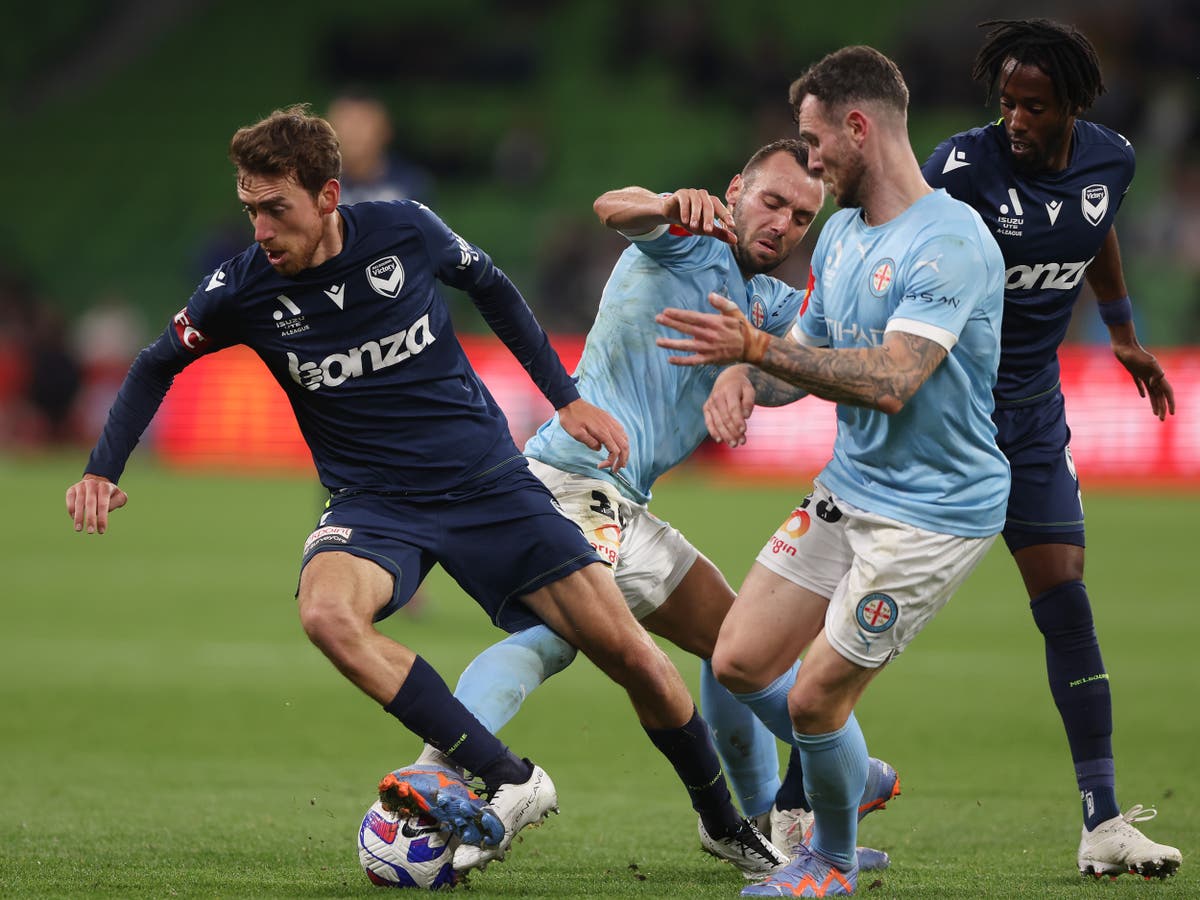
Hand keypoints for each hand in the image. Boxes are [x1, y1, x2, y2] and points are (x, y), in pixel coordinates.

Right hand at [66, 473, 127, 533]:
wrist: (97, 481)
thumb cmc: (110, 494)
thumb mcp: (119, 496)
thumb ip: (119, 502)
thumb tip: (107, 510)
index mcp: (105, 486)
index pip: (103, 503)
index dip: (102, 518)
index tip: (101, 530)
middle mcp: (92, 484)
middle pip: (90, 503)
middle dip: (90, 519)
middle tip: (91, 531)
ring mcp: (81, 486)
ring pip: (79, 502)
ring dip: (78, 517)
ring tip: (79, 529)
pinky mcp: (72, 489)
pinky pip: (70, 500)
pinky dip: (72, 510)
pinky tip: (74, 518)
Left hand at [556, 398, 629, 471]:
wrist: (570, 403)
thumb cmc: (571, 418)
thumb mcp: (576, 433)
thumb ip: (589, 442)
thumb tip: (598, 449)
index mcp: (602, 431)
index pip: (615, 451)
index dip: (610, 461)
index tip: (600, 466)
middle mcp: (610, 426)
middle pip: (624, 446)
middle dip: (622, 460)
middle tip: (616, 469)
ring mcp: (611, 422)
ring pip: (625, 439)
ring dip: (625, 451)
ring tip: (620, 461)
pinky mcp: (609, 419)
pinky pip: (622, 431)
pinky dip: (623, 441)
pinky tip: (619, 446)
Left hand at [655, 293, 770, 365]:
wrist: (750, 346)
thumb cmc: (740, 327)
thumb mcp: (734, 311)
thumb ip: (722, 303)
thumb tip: (710, 295)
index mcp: (713, 322)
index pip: (691, 317)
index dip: (678, 314)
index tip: (666, 311)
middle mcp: (708, 335)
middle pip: (686, 328)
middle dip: (671, 323)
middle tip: (658, 319)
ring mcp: (708, 348)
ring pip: (686, 346)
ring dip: (671, 344)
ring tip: (658, 341)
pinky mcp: (709, 359)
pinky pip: (693, 361)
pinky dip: (681, 361)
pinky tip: (670, 359)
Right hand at [665, 189, 735, 244]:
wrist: (671, 213)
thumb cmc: (691, 220)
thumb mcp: (705, 229)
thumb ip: (719, 233)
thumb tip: (735, 241)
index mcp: (711, 202)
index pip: (720, 207)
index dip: (726, 216)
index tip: (732, 226)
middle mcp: (703, 195)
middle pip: (709, 205)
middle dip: (709, 219)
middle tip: (708, 231)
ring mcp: (692, 193)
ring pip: (696, 202)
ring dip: (695, 215)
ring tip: (694, 227)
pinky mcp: (681, 194)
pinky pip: (684, 200)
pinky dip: (685, 211)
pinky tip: (684, 221)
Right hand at [704, 366, 756, 446]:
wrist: (727, 378)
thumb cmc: (741, 386)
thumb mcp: (749, 390)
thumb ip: (749, 402)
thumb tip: (746, 416)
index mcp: (729, 390)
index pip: (733, 408)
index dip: (738, 421)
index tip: (744, 430)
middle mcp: (717, 397)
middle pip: (725, 418)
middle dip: (733, 432)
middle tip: (742, 442)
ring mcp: (710, 403)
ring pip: (717, 422)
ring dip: (725, 435)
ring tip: (734, 444)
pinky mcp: (706, 408)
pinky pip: (708, 422)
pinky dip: (713, 432)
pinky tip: (720, 440)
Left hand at [1112, 341, 1174, 420]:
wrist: (1124, 345)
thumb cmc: (1134, 354)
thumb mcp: (1147, 362)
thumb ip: (1155, 372)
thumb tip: (1156, 383)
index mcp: (1157, 376)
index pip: (1167, 392)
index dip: (1170, 403)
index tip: (1171, 414)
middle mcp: (1152, 376)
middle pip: (1160, 395)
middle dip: (1162, 407)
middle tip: (1161, 420)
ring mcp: (1144, 374)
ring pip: (1152, 392)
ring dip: (1154, 403)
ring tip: (1155, 414)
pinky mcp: (1134, 372)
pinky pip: (1140, 384)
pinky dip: (1142, 391)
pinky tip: (1143, 397)